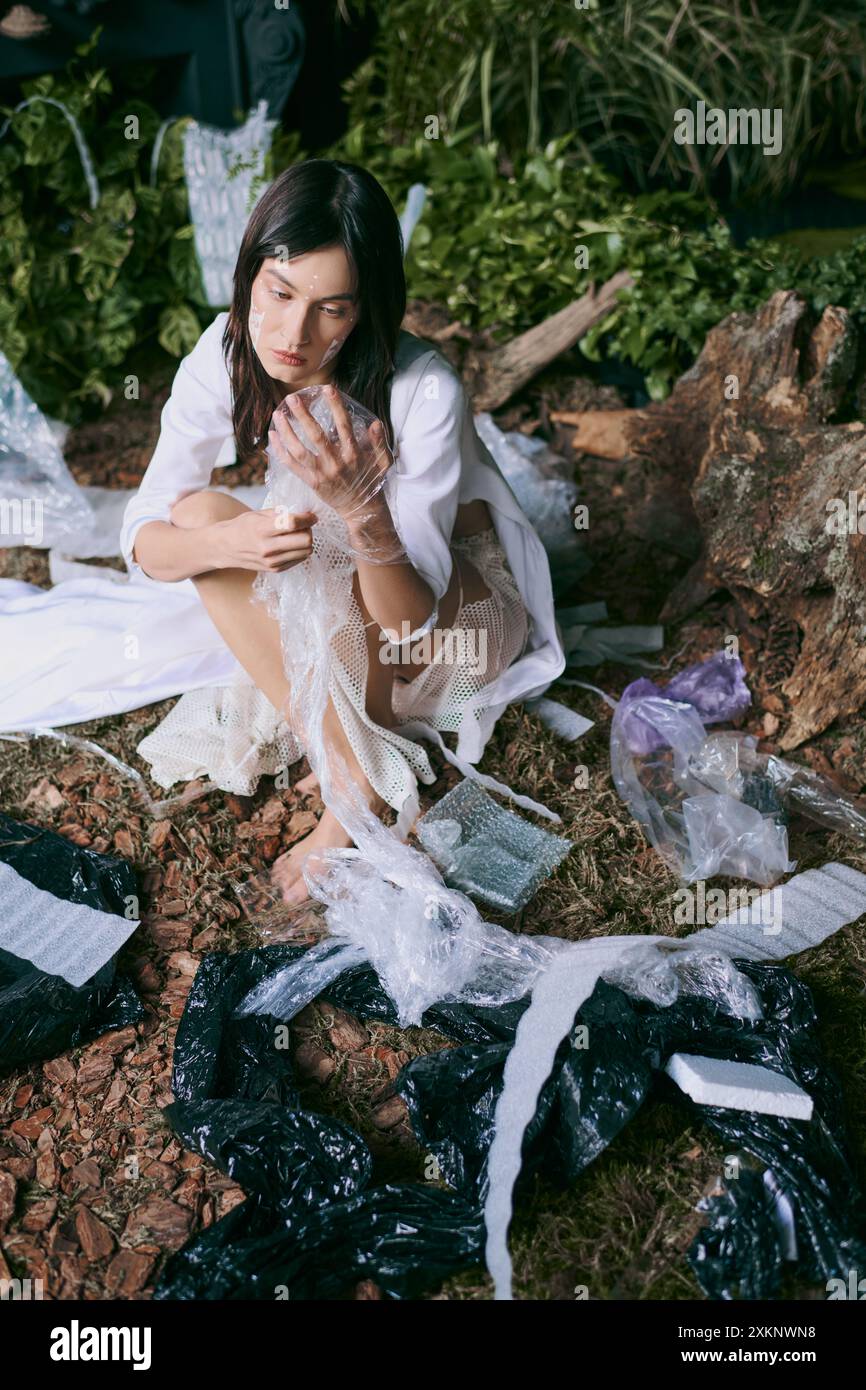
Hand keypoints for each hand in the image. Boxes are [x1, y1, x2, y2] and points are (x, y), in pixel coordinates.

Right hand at [211, 508, 316, 571]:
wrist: (226, 547)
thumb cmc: (243, 527)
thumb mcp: (258, 514)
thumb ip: (281, 514)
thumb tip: (304, 513)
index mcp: (262, 529)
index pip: (293, 523)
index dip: (307, 518)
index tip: (311, 516)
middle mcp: (267, 548)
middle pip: (305, 540)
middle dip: (308, 530)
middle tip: (303, 525)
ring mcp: (272, 561)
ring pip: (306, 551)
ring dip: (306, 541)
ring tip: (296, 535)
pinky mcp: (275, 569)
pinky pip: (300, 559)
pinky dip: (300, 550)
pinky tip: (290, 544)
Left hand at [268, 385, 389, 518]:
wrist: (361, 509)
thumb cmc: (371, 481)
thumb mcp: (382, 461)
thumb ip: (379, 442)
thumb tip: (374, 423)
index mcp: (354, 454)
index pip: (344, 426)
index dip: (336, 406)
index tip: (327, 389)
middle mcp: (336, 463)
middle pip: (317, 436)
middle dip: (303, 416)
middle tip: (292, 398)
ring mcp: (322, 473)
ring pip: (300, 451)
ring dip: (287, 432)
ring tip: (278, 415)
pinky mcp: (312, 482)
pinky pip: (292, 466)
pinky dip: (281, 451)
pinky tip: (273, 436)